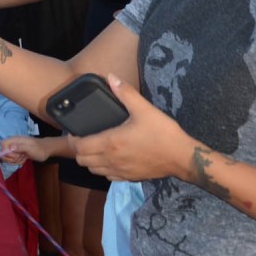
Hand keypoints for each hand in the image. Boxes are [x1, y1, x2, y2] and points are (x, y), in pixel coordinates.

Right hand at [0, 135, 52, 164]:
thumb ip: (20, 147)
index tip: (14, 156)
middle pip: (3, 152)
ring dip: (15, 161)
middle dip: (11, 158)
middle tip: (21, 157)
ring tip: (23, 157)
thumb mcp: (31, 149)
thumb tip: (10, 148)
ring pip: (8, 157)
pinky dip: (17, 162)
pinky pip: (12, 160)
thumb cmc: (40, 149)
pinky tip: (24, 159)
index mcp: (15, 140)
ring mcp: (14, 149)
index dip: (5, 151)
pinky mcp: (17, 153)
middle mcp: (13, 143)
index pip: (2, 143)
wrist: (45, 149)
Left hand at [69, 75, 193, 181]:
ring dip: (89, 160)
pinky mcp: (129, 178)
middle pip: (82, 160)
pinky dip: (103, 168)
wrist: (182, 157)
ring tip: (94, 147)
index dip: (72, 139)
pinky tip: (110, 158)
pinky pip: (107, 177)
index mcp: (111, 143)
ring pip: (93, 170)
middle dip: (78, 150)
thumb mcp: (144, 109)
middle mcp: (111, 160)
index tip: (74, 131)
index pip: (79, 147)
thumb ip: (125, 92)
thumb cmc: (163, 132)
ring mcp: (120, 172)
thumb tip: (111, 77)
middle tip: (83, 137)